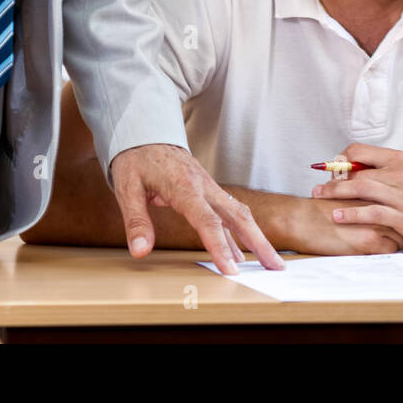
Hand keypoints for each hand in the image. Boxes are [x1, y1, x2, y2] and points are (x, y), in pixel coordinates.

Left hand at [109, 144, 283, 273]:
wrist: (145, 131)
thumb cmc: (136, 159)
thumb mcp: (126, 188)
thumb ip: (136, 221)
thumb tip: (140, 250)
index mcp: (184, 186)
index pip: (207, 221)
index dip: (220, 247)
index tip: (231, 271)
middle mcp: (204, 186)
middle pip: (238, 216)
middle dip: (259, 243)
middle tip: (276, 267)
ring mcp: (209, 187)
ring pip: (239, 213)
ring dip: (257, 238)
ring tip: (271, 263)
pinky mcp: (209, 190)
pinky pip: (229, 212)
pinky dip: (240, 233)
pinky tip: (242, 253)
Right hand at [284, 196, 402, 254]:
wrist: (300, 220)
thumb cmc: (317, 208)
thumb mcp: (343, 194)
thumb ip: (362, 198)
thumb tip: (376, 205)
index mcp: (370, 191)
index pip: (398, 200)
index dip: (398, 211)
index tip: (396, 218)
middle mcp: (377, 205)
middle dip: (401, 227)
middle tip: (396, 233)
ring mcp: (375, 223)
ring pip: (402, 236)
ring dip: (396, 241)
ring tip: (385, 244)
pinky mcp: (369, 241)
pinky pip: (391, 250)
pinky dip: (387, 252)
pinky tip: (376, 251)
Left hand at [310, 143, 402, 250]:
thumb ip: (386, 169)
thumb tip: (357, 168)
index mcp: (399, 160)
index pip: (360, 151)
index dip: (342, 160)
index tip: (332, 170)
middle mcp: (400, 174)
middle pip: (357, 172)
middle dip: (333, 179)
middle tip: (317, 187)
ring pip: (362, 189)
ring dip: (336, 194)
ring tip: (320, 198)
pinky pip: (373, 213)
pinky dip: (352, 214)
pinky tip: (338, 216)